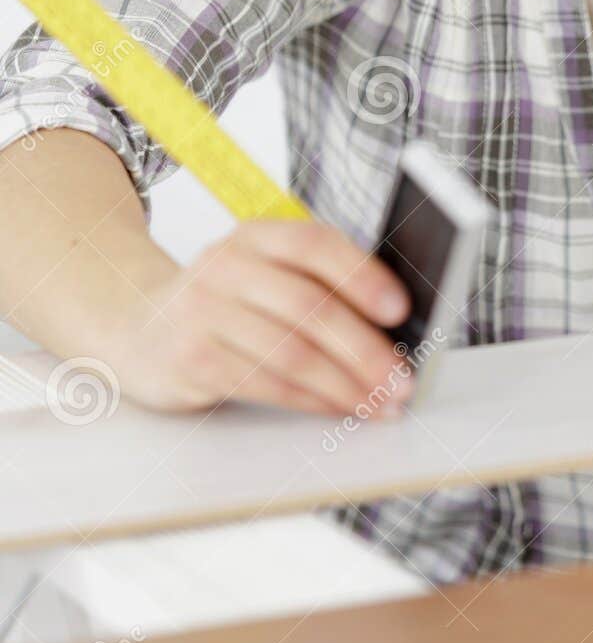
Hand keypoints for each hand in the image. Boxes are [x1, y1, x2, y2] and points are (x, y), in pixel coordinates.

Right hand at [110, 219, 412, 416]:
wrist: (140, 327)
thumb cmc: (226, 302)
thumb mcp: (262, 273)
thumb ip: (317, 283)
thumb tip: (393, 322)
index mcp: (255, 235)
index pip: (313, 244)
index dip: (361, 275)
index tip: (401, 309)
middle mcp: (225, 266)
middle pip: (307, 306)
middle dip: (364, 348)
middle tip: (401, 378)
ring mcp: (202, 312)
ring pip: (290, 352)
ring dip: (345, 384)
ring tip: (380, 401)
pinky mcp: (191, 360)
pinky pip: (265, 384)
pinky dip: (311, 400)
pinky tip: (338, 407)